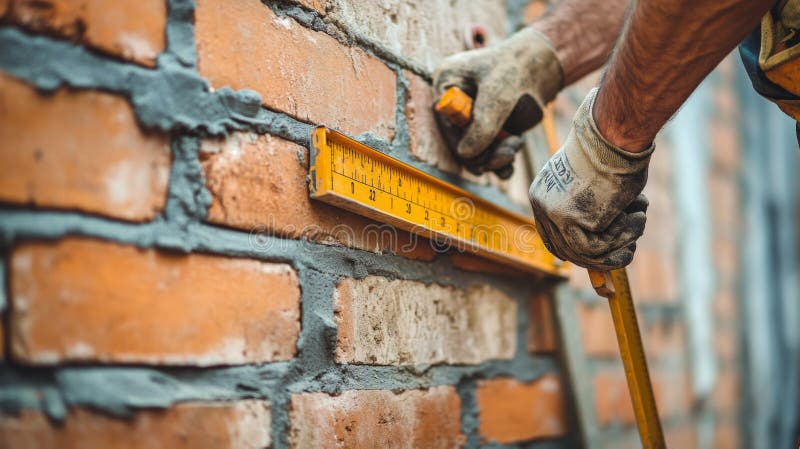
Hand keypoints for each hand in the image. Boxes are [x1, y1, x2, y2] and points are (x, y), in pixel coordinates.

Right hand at [433, 27, 562, 178]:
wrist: (542, 64)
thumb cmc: (517, 67)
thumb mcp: (499, 93)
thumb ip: (482, 123)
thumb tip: (465, 155)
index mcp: (447, 85)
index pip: (446, 123)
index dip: (461, 142)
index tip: (483, 152)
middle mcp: (454, 104)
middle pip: (458, 142)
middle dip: (482, 154)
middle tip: (507, 153)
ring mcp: (471, 119)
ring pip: (475, 153)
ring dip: (495, 158)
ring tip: (516, 144)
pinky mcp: (486, 130)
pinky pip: (487, 155)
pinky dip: (500, 161)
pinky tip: (512, 155)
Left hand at [529, 88, 653, 270]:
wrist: (613, 134)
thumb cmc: (612, 150)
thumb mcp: (594, 182)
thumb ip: (592, 207)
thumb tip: (610, 234)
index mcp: (542, 192)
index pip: (553, 235)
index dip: (581, 250)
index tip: (608, 252)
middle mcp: (541, 205)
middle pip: (566, 250)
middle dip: (602, 255)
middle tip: (630, 246)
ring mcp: (553, 214)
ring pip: (584, 253)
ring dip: (619, 244)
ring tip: (639, 220)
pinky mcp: (570, 220)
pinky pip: (596, 249)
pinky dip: (621, 239)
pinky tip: (637, 217)